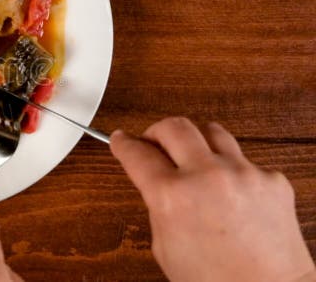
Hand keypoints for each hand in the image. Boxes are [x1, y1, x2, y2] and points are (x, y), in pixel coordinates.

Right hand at [111, 117, 315, 281]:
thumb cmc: (218, 281)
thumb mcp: (165, 248)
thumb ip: (159, 206)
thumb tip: (156, 180)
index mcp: (172, 197)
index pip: (136, 153)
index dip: (123, 143)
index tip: (121, 139)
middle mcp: (207, 177)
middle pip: (173, 126)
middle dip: (156, 131)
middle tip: (154, 142)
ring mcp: (243, 174)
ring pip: (212, 131)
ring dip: (196, 142)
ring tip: (194, 158)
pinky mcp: (271, 179)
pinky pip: (244, 160)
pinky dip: (232, 171)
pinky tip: (230, 191)